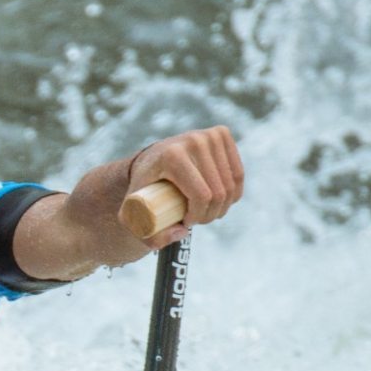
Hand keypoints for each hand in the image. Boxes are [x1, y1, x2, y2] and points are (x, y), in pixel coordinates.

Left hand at [128, 126, 243, 248]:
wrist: (150, 159)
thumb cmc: (142, 189)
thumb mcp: (133, 214)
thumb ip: (148, 236)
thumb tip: (182, 233)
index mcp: (172, 156)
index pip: (201, 195)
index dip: (199, 215)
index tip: (187, 222)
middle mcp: (193, 141)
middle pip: (218, 192)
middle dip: (211, 214)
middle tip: (197, 220)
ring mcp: (209, 135)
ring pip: (230, 185)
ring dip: (222, 206)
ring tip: (206, 211)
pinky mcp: (221, 134)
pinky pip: (237, 173)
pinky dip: (233, 193)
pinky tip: (221, 200)